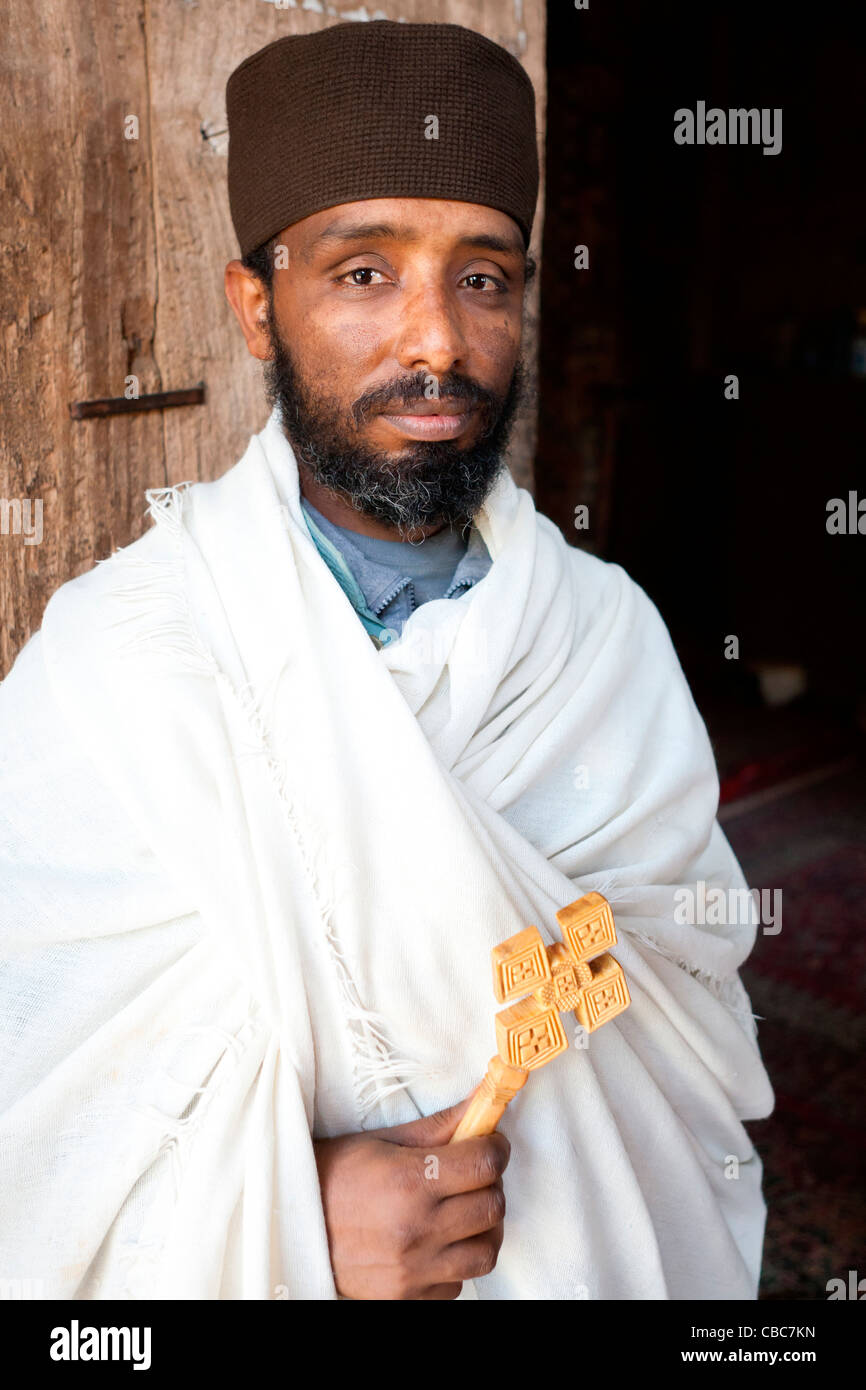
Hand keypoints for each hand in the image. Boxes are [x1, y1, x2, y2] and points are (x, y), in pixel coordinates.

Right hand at [313, 1095, 509, 1299]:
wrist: (292, 1229)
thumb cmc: (334, 1177)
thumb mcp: (382, 1142)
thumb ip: (438, 1127)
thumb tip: (481, 1103)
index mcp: (409, 1181)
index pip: (484, 1164)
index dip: (495, 1148)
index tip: (490, 1144)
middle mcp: (416, 1228)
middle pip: (492, 1207)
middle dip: (491, 1185)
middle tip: (474, 1175)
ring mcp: (414, 1269)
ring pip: (487, 1251)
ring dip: (483, 1228)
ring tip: (464, 1211)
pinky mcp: (408, 1298)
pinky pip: (459, 1282)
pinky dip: (458, 1261)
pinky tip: (439, 1241)